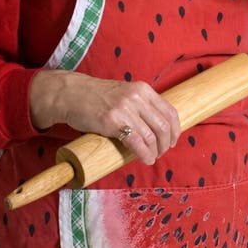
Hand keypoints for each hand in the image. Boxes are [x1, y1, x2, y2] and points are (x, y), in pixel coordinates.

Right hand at [29, 70, 180, 165]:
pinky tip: (146, 159)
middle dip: (166, 143)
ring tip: (152, 157)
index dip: (175, 130)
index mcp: (143, 89)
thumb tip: (157, 127)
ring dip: (155, 151)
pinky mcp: (112, 121)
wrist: (71, 94)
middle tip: (161, 152)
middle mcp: (137, 96)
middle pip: (163, 126)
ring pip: (151, 136)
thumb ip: (140, 105)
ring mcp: (125, 108)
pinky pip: (137, 142)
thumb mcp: (125, 94)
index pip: (170, 111)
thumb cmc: (97, 98)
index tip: (173, 141)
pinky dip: (145, 154)